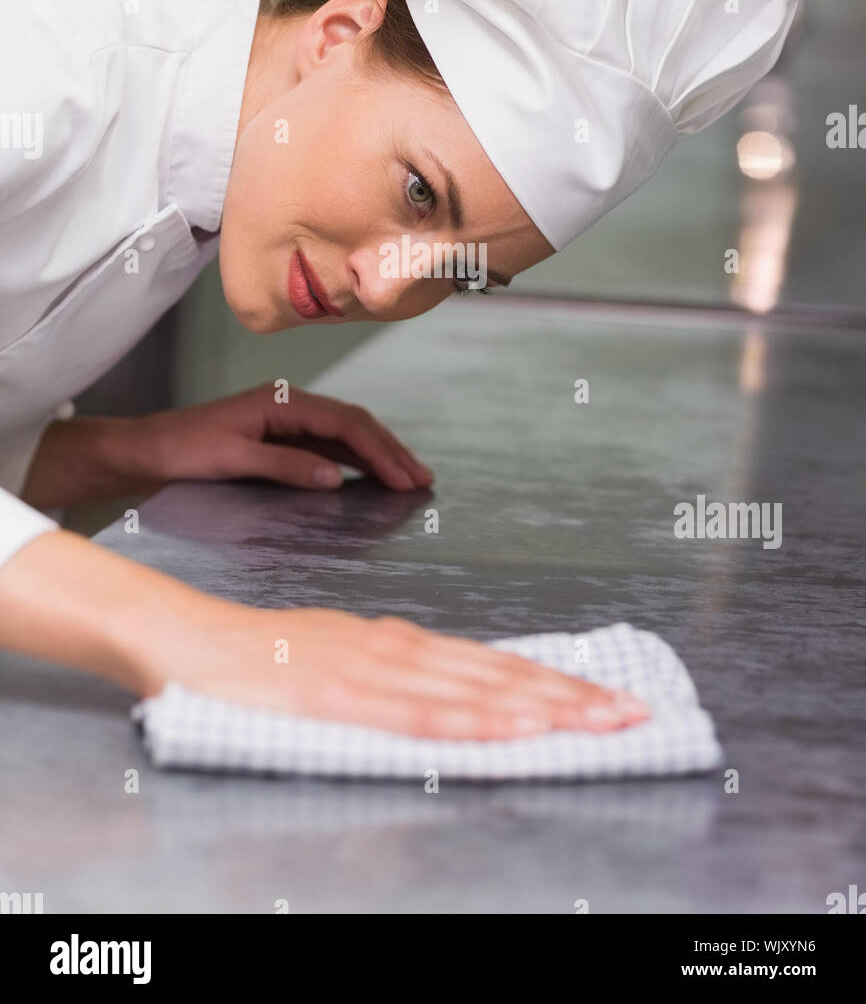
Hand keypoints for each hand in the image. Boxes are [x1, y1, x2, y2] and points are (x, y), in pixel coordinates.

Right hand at [138, 599, 650, 739]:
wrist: (191, 640)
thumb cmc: (262, 657)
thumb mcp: (341, 658)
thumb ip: (394, 675)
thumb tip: (449, 693)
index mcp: (400, 642)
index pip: (495, 663)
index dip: (556, 681)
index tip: (607, 697)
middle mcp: (399, 650)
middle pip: (500, 674)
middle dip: (572, 696)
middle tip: (632, 712)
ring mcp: (373, 673)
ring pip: (475, 692)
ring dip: (542, 708)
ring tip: (597, 722)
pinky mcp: (341, 701)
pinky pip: (417, 716)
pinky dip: (472, 723)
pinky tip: (510, 732)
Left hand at [142, 383, 432, 491]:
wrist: (149, 449)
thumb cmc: (184, 450)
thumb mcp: (233, 459)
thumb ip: (285, 466)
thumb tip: (336, 478)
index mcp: (282, 402)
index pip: (345, 423)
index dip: (379, 451)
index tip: (404, 478)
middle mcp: (290, 405)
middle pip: (355, 423)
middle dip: (391, 451)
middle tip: (422, 480)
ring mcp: (288, 420)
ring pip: (347, 434)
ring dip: (379, 455)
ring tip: (409, 479)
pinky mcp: (282, 438)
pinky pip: (330, 447)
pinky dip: (356, 461)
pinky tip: (372, 478)